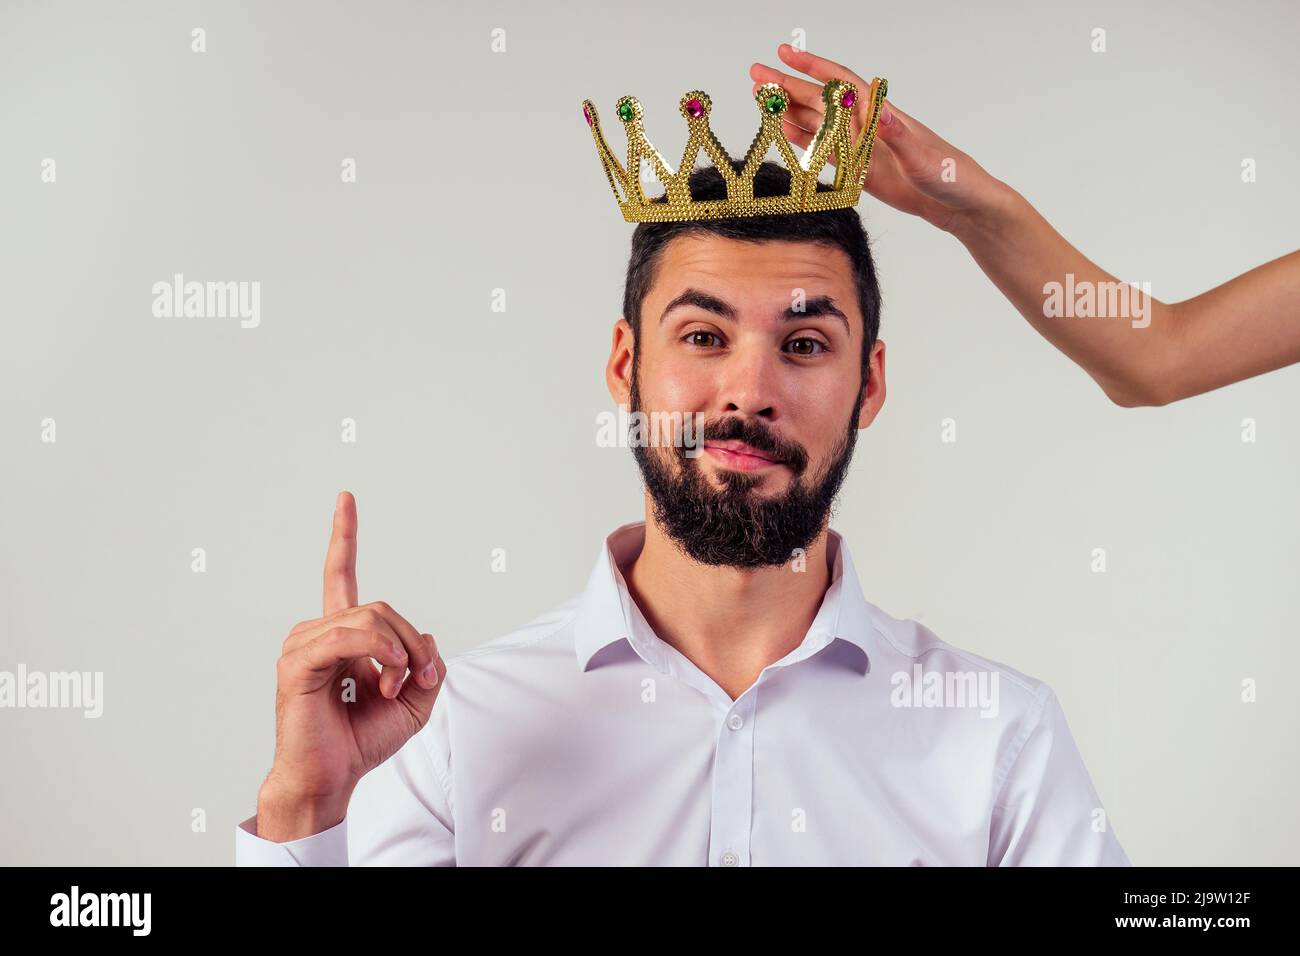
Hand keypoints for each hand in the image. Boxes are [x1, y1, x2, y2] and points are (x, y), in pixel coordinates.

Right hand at [256, 491, 445, 840]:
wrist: (332, 778)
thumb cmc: (362, 739)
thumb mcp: (415, 700)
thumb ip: (426, 663)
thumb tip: (423, 639)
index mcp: (340, 634)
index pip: (340, 574)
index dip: (343, 536)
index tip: (346, 498)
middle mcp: (316, 631)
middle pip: (381, 607)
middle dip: (411, 642)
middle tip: (418, 679)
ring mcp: (302, 645)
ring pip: (371, 618)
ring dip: (398, 653)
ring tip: (393, 688)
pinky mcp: (296, 664)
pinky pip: (348, 636)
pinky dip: (378, 653)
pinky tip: (382, 680)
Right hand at [750, 43, 1013, 234]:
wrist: (964, 205)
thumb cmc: (954, 178)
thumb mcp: (926, 159)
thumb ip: (901, 138)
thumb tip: (881, 114)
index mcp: (884, 118)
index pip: (843, 85)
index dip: (814, 68)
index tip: (786, 54)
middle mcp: (870, 128)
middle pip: (822, 100)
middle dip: (788, 85)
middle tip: (755, 74)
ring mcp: (864, 149)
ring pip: (820, 123)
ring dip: (790, 110)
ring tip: (761, 97)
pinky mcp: (862, 171)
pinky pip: (827, 152)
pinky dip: (805, 141)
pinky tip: (784, 131)